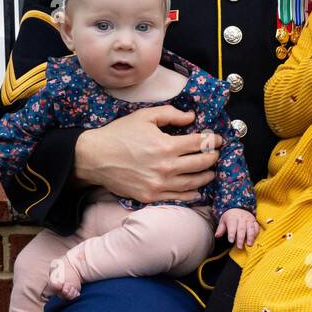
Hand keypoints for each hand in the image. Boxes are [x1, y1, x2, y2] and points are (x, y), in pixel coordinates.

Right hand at [72, 107, 219, 203]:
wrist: (95, 157)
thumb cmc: (119, 134)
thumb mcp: (145, 116)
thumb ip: (171, 114)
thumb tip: (191, 117)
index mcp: (166, 145)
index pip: (199, 143)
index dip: (212, 140)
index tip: (217, 139)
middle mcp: (166, 167)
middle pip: (200, 163)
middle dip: (212, 157)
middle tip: (216, 154)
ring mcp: (159, 184)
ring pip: (193, 182)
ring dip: (206, 176)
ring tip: (211, 172)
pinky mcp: (151, 196)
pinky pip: (178, 197)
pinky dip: (191, 194)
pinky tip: (197, 190)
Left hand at [216, 208, 258, 248]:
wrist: (238, 207)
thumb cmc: (229, 217)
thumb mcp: (223, 221)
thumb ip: (220, 229)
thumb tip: (217, 236)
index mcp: (232, 218)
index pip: (232, 226)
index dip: (231, 234)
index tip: (231, 241)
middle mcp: (241, 218)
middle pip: (241, 228)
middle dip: (241, 238)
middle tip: (239, 247)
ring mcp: (248, 219)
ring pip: (250, 228)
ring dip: (250, 237)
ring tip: (249, 244)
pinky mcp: (254, 221)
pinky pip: (256, 227)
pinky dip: (256, 233)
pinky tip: (254, 239)